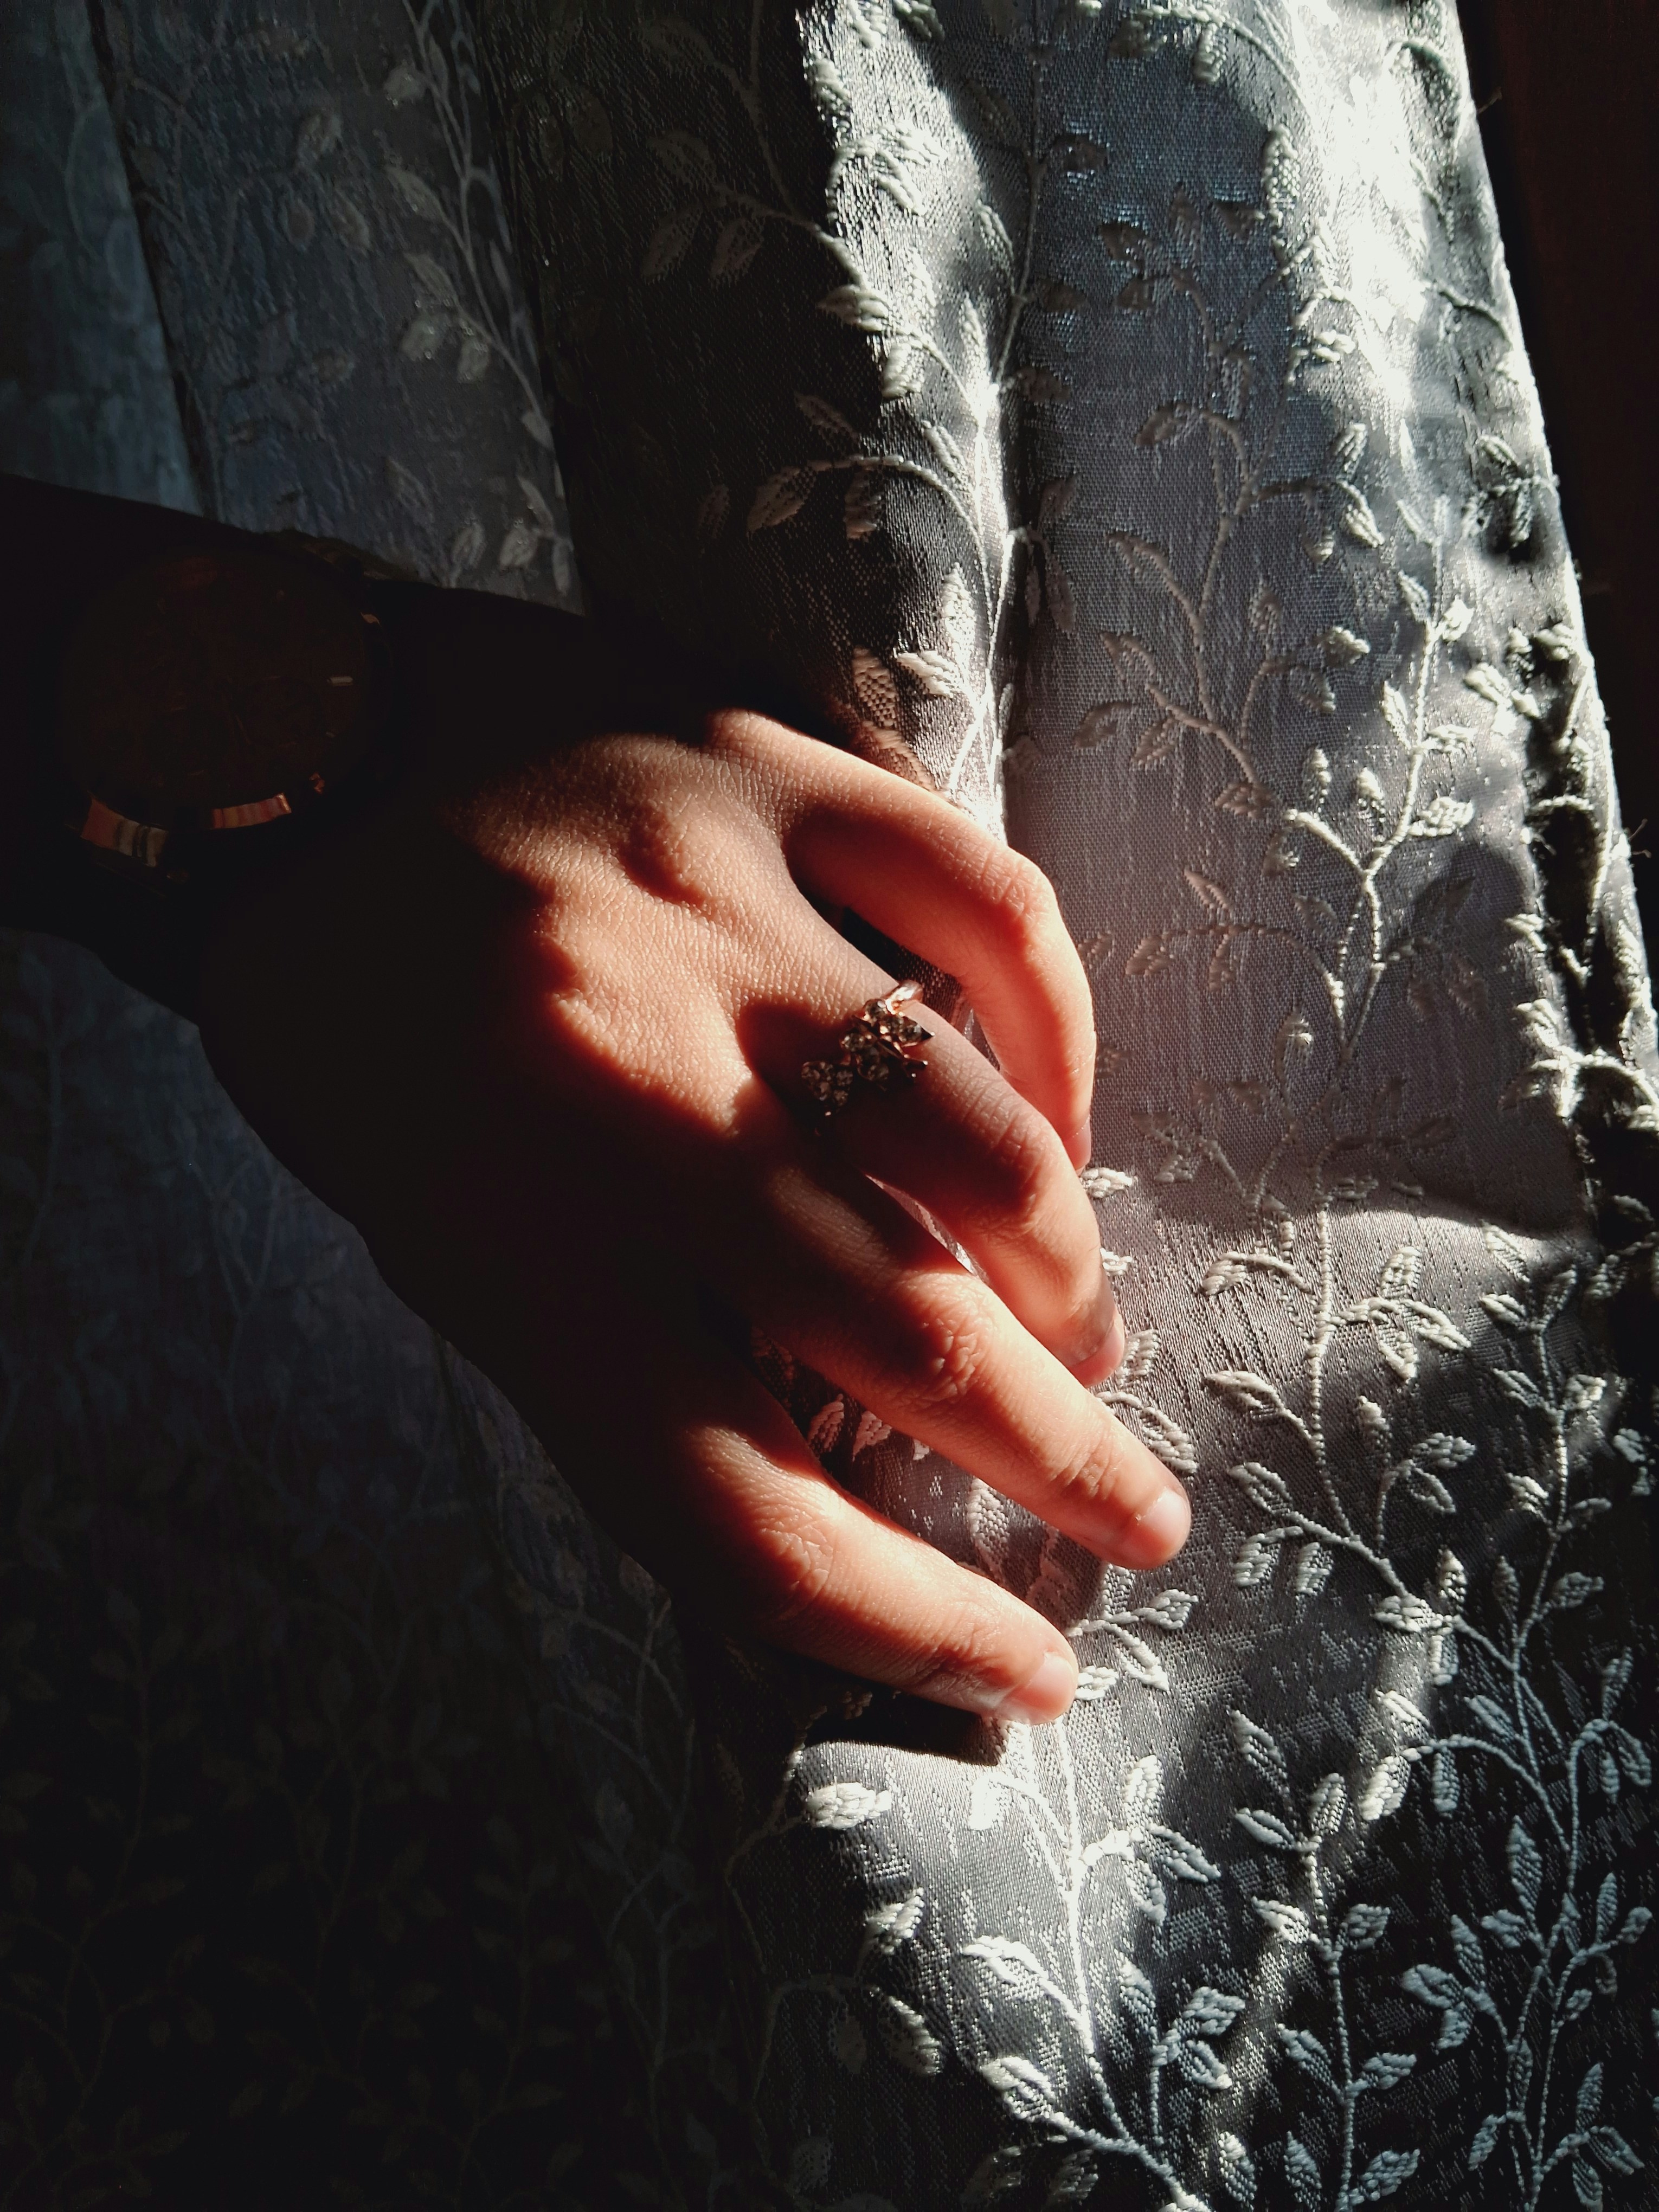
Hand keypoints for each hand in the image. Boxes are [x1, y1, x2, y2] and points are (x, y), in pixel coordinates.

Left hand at [198, 587, 1189, 1724]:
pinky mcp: (763, 768)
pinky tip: (1061, 1114)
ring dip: (1069, 1276)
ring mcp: (703, 913)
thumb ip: (620, 1363)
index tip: (1024, 1673)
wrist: (265, 752)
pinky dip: (1061, 1038)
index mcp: (500, 1243)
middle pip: (903, 1340)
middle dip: (1063, 1459)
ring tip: (1083, 1326)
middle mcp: (614, 1089)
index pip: (744, 1514)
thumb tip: (846, 1484)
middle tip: (1137, 1514)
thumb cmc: (347, 1038)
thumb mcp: (433, 1242)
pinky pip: (988, 909)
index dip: (911, 1629)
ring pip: (978, 1144)